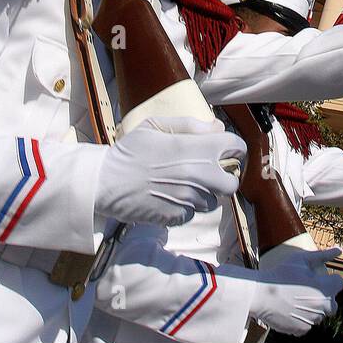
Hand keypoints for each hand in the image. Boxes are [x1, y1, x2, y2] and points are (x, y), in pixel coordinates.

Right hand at [95, 117, 245, 226]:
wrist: (106, 182)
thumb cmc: (130, 151)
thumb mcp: (156, 126)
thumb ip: (190, 125)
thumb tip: (217, 127)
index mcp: (198, 150)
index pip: (237, 147)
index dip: (233, 148)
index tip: (225, 151)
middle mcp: (200, 176)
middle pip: (232, 182)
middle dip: (224, 178)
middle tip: (208, 173)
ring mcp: (190, 199)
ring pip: (213, 200)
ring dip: (203, 193)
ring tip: (181, 184)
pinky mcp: (179, 217)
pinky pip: (193, 213)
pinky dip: (185, 206)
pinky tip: (168, 196)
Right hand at [250, 248, 342, 335]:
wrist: (261, 294)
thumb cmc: (281, 274)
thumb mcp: (301, 259)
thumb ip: (323, 255)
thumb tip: (340, 249)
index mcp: (325, 288)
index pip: (338, 283)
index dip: (328, 278)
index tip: (316, 278)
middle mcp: (323, 306)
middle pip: (332, 303)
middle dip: (324, 297)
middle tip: (306, 290)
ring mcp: (313, 320)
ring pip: (319, 314)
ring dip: (313, 308)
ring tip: (295, 298)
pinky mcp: (302, 329)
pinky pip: (308, 323)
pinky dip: (302, 318)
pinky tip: (290, 308)